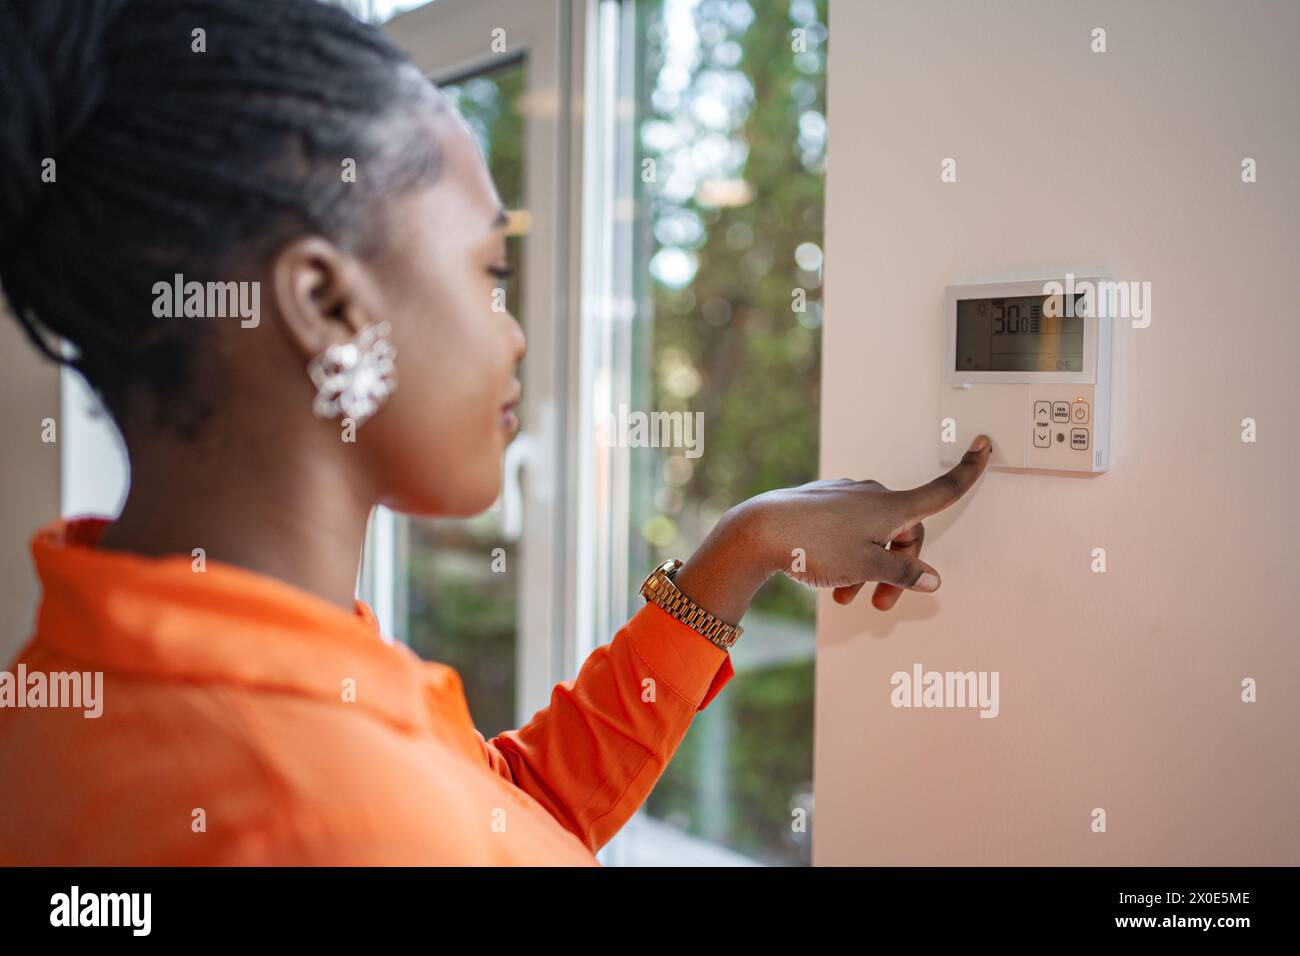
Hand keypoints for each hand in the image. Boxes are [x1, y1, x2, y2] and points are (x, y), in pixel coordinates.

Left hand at [672, 435, 991, 623]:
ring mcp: (845, 497)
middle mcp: (872, 495)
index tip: (983, 445)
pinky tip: (828, 581)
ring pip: (872, 535)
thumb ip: (903, 573)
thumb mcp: (866, 566)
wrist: (759, 530)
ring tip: (845, 599)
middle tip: (879, 604)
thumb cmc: (814, 545)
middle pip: (904, 532)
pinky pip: (847, 531)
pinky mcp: (822, 504)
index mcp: (891, 506)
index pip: (941, 490)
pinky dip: (847, 556)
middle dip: (897, 568)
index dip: (967, 472)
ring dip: (867, 569)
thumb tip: (932, 580)